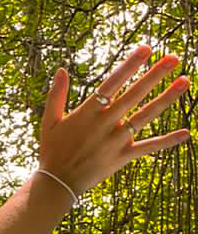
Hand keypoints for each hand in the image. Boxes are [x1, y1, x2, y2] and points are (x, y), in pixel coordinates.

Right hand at [38, 45, 189, 198]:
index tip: (146, 49)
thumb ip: (56, 95)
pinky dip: (167, 141)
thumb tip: (61, 70)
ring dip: (166, 99)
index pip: (112, 83)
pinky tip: (186, 133)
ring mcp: (115, 141)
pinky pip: (148, 147)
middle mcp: (104, 124)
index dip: (130, 65)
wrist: (57, 184)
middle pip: (134, 95)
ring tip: (184, 81)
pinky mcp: (122, 156)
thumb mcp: (49, 121)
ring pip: (145, 116)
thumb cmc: (52, 150)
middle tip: (174, 58)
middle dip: (155, 75)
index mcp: (87, 112)